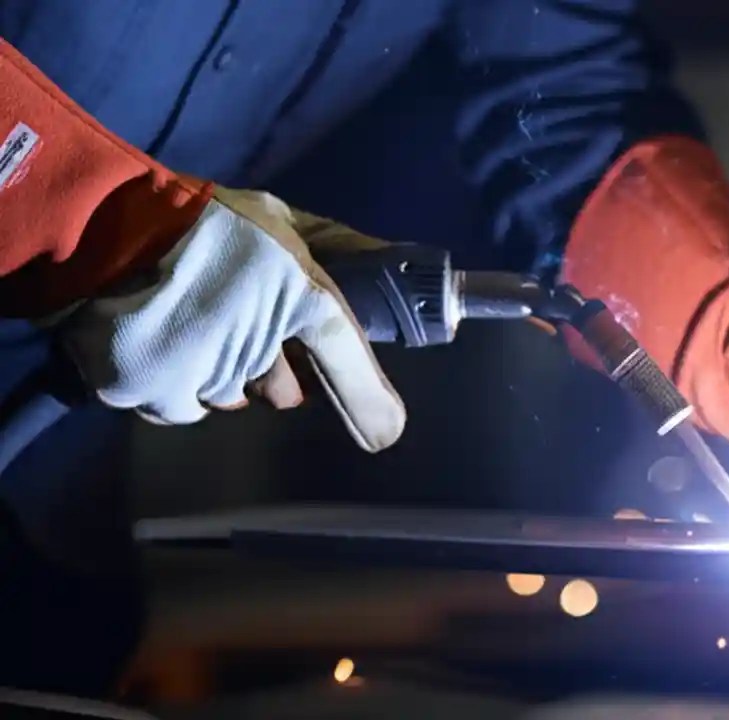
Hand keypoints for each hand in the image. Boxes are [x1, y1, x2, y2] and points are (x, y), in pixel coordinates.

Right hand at [56, 187, 405, 451]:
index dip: (368, 400)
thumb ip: (342, 247)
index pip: (345, 355)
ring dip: (217, 374)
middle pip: (283, 392)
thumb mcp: (282, 217)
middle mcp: (257, 343)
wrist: (98, 225)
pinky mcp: (153, 393)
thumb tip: (401, 261)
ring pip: (229, 399)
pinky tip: (158, 341)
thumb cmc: (201, 220)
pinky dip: (171, 384)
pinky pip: (179, 406)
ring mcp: (203, 372)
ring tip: (190, 323)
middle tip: (243, 329)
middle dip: (271, 370)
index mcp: (299, 294)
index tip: (385, 434)